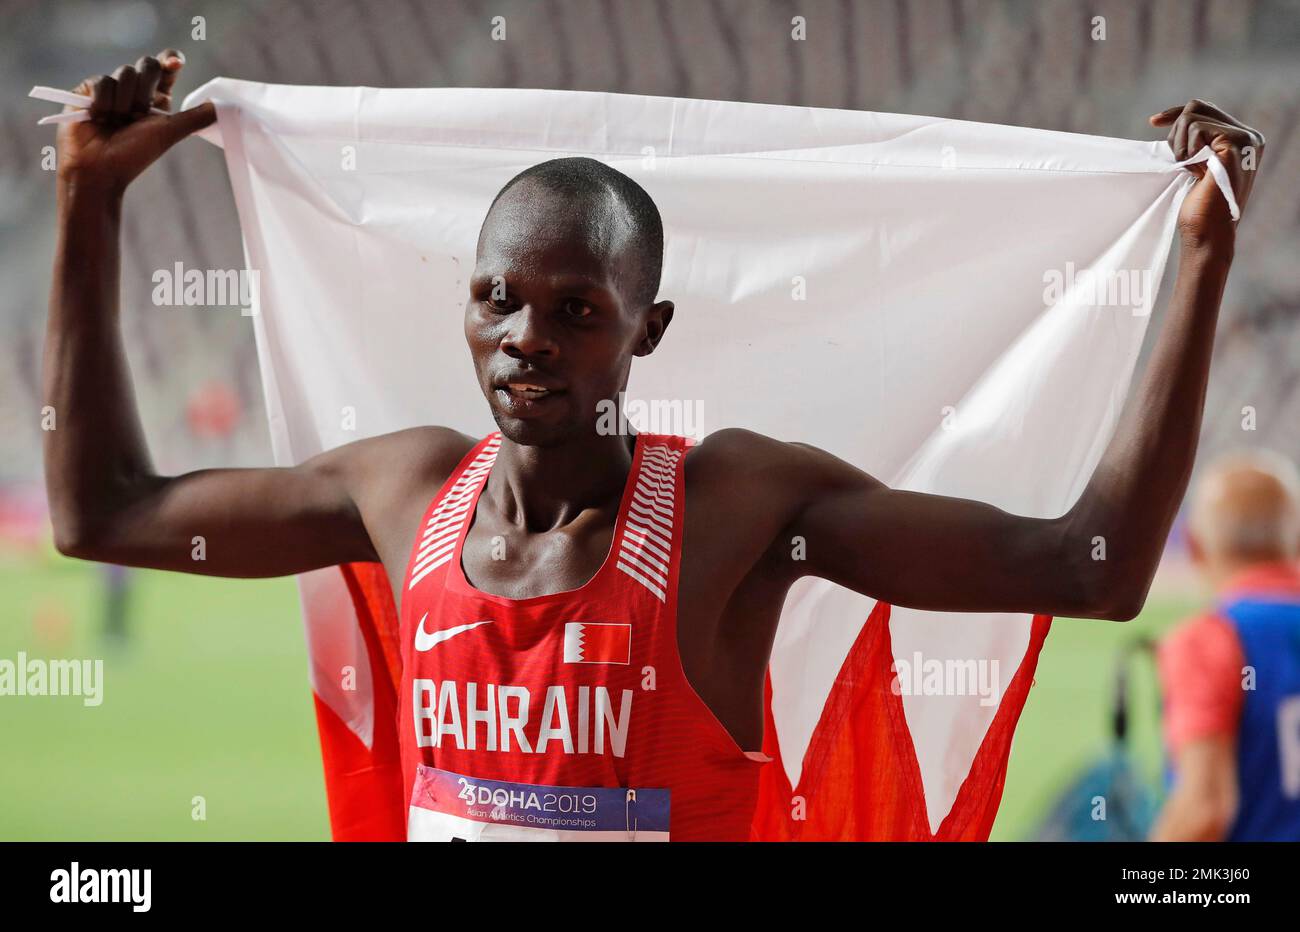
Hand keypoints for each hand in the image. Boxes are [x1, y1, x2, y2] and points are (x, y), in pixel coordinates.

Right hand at [56, 48, 215, 194]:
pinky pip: (102, 81)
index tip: (175, 63)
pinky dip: (104, 102)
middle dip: (145, 90)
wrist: (100, 168)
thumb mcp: (170, 133)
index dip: (170, 60)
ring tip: (116, 122)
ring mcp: (112, 89)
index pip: (165, 68)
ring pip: (125, 74)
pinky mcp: (89, 89)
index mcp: (156, 99)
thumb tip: (221, 107)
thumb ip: (195, 118)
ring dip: (124, 103)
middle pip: (147, 65)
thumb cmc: (135, 154)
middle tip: (137, 115)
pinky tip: (99, 118)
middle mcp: (135, 91)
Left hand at [1150, 99, 1263, 253]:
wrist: (1206, 231)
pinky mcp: (1235, 144)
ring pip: (1192, 117)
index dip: (1176, 113)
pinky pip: (1196, 129)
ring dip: (1179, 145)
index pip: (1205, 109)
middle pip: (1197, 107)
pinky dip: (1186, 150)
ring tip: (1189, 169)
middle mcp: (1250, 135)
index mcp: (1241, 138)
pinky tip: (1194, 170)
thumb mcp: (1193, 164)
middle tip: (1177, 161)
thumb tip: (1167, 119)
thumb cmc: (1197, 205)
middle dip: (1175, 132)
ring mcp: (1246, 138)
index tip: (1153, 122)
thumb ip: (1192, 142)